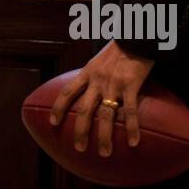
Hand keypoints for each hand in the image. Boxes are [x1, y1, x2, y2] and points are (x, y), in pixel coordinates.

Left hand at [48, 40, 154, 156]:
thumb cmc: (119, 48)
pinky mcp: (131, 85)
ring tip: (104, 153)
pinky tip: (133, 142)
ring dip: (104, 136)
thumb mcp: (98, 59)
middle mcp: (97, 80)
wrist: (135, 35)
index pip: (67, 92)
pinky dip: (131, 127)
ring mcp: (114, 84)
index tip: (52, 122)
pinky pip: (130, 111)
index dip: (58, 108)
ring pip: (105, 115)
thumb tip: (87, 89)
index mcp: (88, 72)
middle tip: (79, 148)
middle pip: (84, 110)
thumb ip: (93, 75)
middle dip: (80, 131)